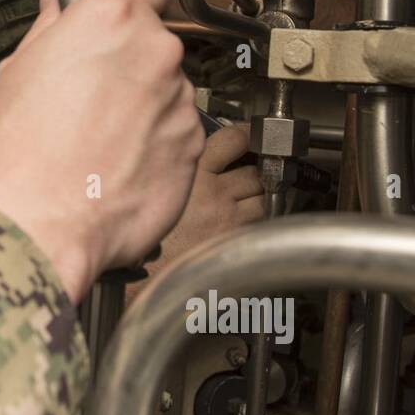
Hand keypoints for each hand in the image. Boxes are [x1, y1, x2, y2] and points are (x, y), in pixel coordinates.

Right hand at [0, 0, 204, 304]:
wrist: (41, 223)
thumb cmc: (20, 151)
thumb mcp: (14, 74)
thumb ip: (48, 30)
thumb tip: (55, 7)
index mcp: (111, 18)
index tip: (124, 11)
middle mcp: (157, 51)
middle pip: (154, 41)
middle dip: (129, 61)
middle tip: (89, 94)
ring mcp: (181, 101)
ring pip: (167, 90)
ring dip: (144, 106)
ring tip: (99, 140)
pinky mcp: (194, 147)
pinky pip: (178, 134)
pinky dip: (156, 145)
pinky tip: (117, 166)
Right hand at [126, 124, 264, 304]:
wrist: (150, 279)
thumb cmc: (149, 239)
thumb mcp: (159, 191)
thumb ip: (181, 170)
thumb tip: (201, 156)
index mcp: (191, 173)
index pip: (234, 139)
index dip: (245, 135)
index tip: (247, 136)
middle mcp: (214, 192)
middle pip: (254, 169)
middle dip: (253, 170)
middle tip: (246, 172)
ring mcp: (231, 216)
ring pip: (264, 194)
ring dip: (259, 194)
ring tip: (243, 199)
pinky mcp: (239, 238)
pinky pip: (263, 219)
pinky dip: (258, 216)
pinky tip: (242, 220)